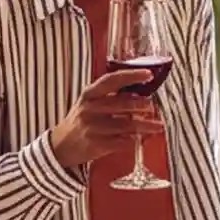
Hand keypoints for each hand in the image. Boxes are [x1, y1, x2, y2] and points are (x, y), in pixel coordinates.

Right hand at [49, 69, 165, 168]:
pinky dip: (134, 140)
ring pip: (126, 124)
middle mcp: (90, 108)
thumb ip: (109, 95)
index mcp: (89, 94)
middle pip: (122, 103)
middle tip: (152, 106)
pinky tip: (141, 138)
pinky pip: (122, 142)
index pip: (112, 80)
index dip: (132, 75)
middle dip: (141, 105)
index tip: (148, 74)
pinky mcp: (97, 144)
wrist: (61, 146)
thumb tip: (139, 91)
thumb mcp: (89, 102)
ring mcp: (93, 127)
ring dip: (145, 125)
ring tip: (158, 126)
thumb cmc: (81, 120)